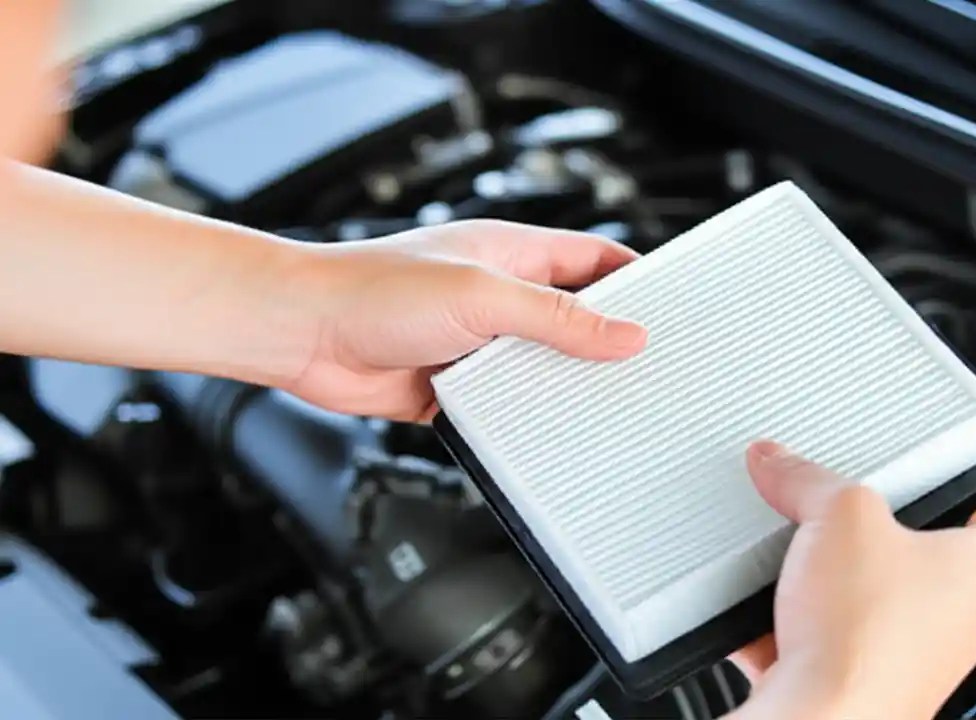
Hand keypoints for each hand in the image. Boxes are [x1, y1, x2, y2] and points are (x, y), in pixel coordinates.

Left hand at [279, 220, 647, 420]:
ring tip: (607, 409)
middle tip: (649, 370)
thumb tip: (624, 333)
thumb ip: (558, 317)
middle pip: (574, 319)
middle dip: (608, 343)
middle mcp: (497, 296)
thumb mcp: (482, 295)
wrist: (301, 333)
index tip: (671, 306)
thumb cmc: (371, 290)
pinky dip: (524, 420)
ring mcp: (476, 342)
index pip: (593, 259)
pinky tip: (544, 434)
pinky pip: (505, 406)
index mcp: (511, 254)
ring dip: (565, 387)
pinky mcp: (454, 386)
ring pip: (542, 368)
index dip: (635, 279)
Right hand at [728, 442, 975, 719]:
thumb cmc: (865, 638)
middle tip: (851, 498)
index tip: (974, 462)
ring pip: (867, 596)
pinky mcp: (857, 680)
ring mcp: (905, 655)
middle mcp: (951, 618)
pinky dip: (791, 619)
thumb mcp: (840, 518)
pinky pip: (824, 636)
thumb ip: (809, 479)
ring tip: (800, 551)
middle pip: (923, 553)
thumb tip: (781, 463)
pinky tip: (763, 604)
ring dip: (828, 575)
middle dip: (877, 526)